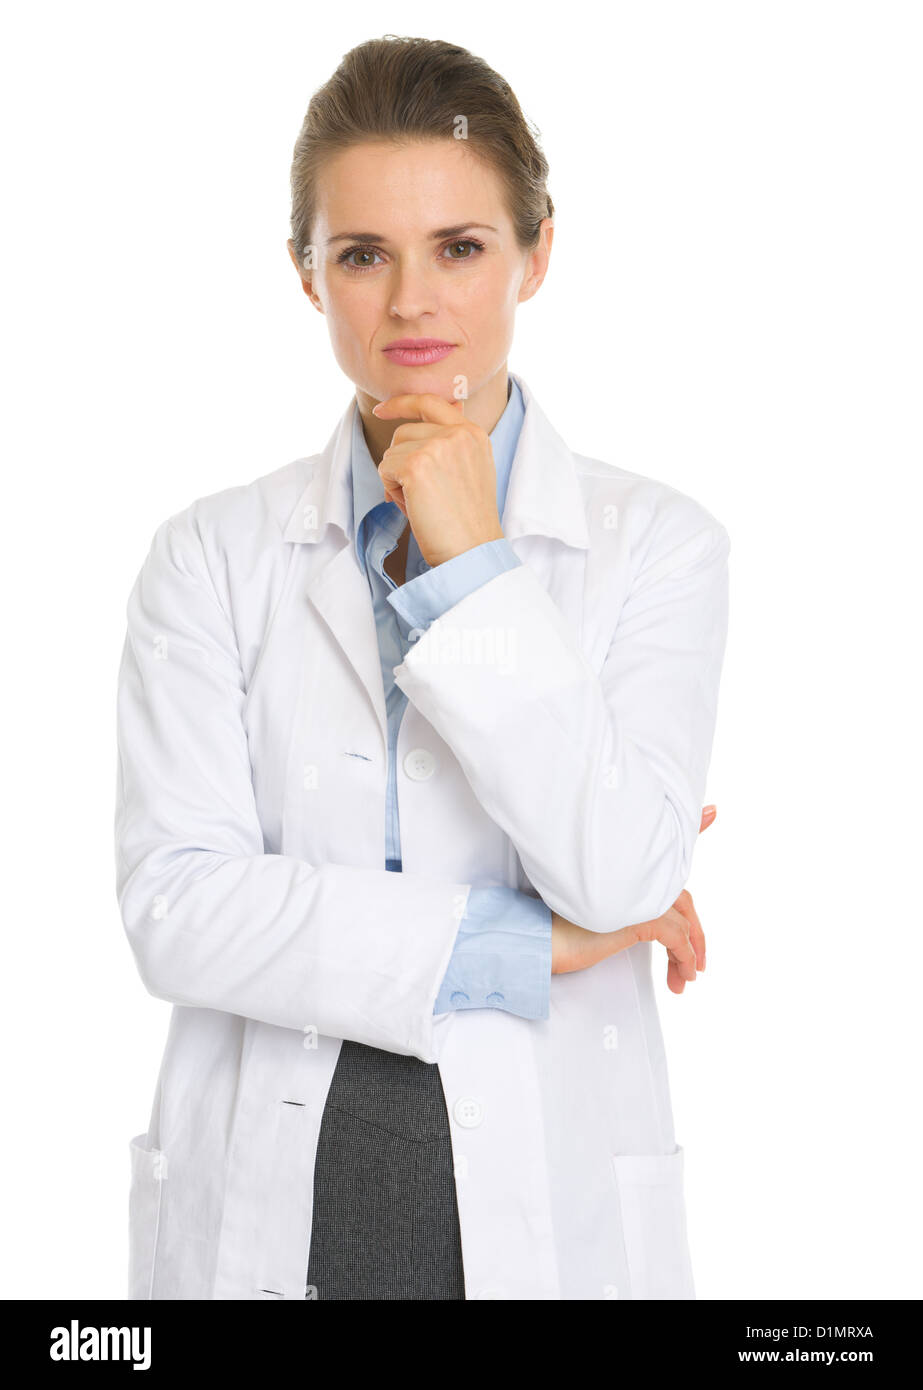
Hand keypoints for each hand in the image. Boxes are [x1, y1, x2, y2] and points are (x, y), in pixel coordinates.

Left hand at [371, 392, 503, 567]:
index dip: (402, 403)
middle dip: (401, 461)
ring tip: (423, 502)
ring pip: (392, 452)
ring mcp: (437, 446)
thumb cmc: (467, 521)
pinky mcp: (416, 464)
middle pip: (404, 432)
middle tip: (421, 494)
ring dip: (397, 479)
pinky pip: (385, 469)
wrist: (472, 551)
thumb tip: (440, 411)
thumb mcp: (470, 469)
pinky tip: (414, 506)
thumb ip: (453, 441)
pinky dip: (392, 491)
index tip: (382, 410)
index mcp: (473, 433)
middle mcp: (458, 434)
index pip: (431, 402)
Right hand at [551, 805, 715, 993]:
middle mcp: (636, 875)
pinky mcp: (641, 918)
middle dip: (695, 932)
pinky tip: (681, 975)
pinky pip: (676, 939)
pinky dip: (684, 957)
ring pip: (682, 922)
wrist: (539, 938)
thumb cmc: (556, 924)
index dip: (691, 827)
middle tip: (697, 962)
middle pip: (681, 897)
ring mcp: (640, 895)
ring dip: (690, 953)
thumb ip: (620, 899)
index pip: (665, 848)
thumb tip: (636, 914)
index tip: (712, 812)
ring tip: (685, 978)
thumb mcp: (596, 908)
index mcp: (625, 865)